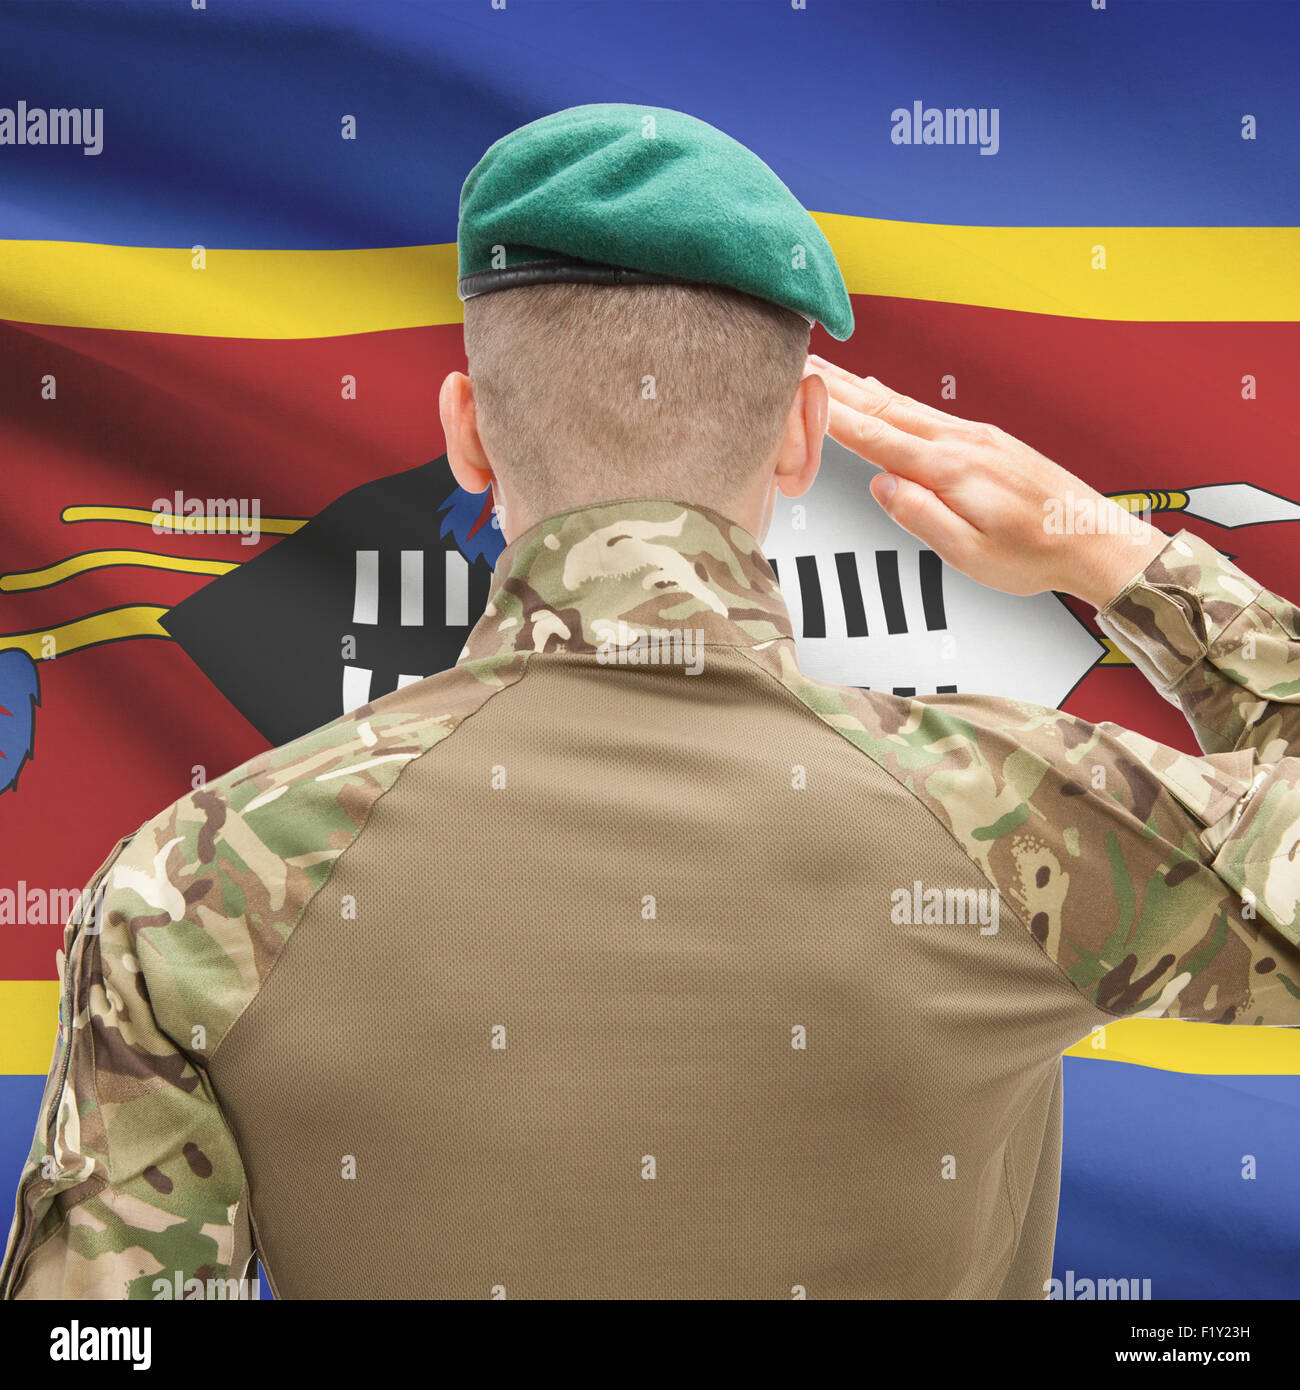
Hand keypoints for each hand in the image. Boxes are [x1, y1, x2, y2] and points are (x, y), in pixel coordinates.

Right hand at [807, 355, 1169, 608]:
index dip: (830, 415)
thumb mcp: (969, 554)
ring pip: (903, 404)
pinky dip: (892, 397)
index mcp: (950, 470)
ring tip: (826, 369)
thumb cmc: (1035, 554)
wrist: (1094, 539)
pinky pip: (925, 411)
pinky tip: (880, 392)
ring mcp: (976, 436)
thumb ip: (922, 517)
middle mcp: (962, 442)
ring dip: (859, 386)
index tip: (796, 392)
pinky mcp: (987, 440)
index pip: (875, 437)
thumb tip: (882, 486)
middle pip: (883, 408)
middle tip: (797, 362)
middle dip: (835, 386)